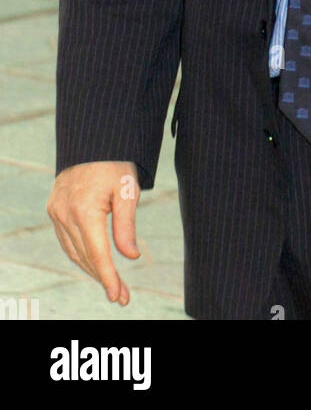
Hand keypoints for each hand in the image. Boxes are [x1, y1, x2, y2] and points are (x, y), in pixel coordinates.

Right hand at [47, 161, 140, 304]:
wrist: (92, 139)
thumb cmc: (115, 162)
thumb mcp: (128, 189)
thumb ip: (127, 225)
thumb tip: (131, 257)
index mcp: (84, 210)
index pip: (98, 253)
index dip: (109, 277)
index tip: (119, 297)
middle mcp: (65, 214)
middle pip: (85, 256)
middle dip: (103, 278)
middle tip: (122, 296)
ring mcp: (56, 211)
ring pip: (73, 251)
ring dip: (91, 269)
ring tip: (111, 283)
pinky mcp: (54, 208)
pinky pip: (67, 240)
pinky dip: (80, 254)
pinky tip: (94, 262)